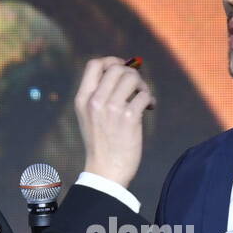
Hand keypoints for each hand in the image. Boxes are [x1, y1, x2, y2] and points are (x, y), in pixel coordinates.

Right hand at [74, 56, 150, 190]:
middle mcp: (95, 101)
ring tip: (144, 97)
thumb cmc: (102, 143)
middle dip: (131, 73)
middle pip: (116, 67)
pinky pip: (144, 95)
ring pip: (132, 77)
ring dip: (142, 85)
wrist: (106, 171)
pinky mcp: (129, 118)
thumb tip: (124, 71)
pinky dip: (150, 99)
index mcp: (83, 99)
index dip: (111, 61)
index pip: (94, 64)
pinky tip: (150, 108)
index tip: (122, 69)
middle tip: (137, 87)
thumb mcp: (90, 117)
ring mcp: (112, 109)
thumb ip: (99, 95)